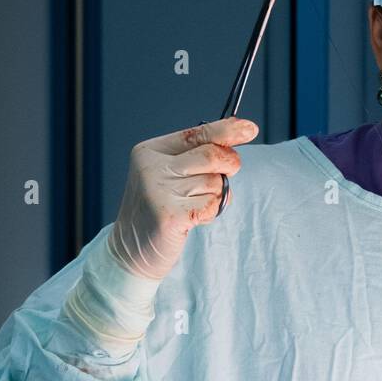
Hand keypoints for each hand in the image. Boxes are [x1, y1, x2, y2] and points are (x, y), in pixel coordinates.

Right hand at [108, 117, 258, 279]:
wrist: (131, 251)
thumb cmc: (157, 211)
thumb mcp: (169, 177)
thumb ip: (194, 158)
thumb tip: (233, 140)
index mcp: (150, 151)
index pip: (196, 133)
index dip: (227, 130)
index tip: (250, 128)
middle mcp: (152, 167)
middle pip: (211, 155)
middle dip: (230, 164)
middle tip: (227, 175)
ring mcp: (159, 191)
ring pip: (215, 182)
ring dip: (216, 196)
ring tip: (195, 206)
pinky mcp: (170, 216)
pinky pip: (211, 205)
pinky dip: (211, 213)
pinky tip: (193, 219)